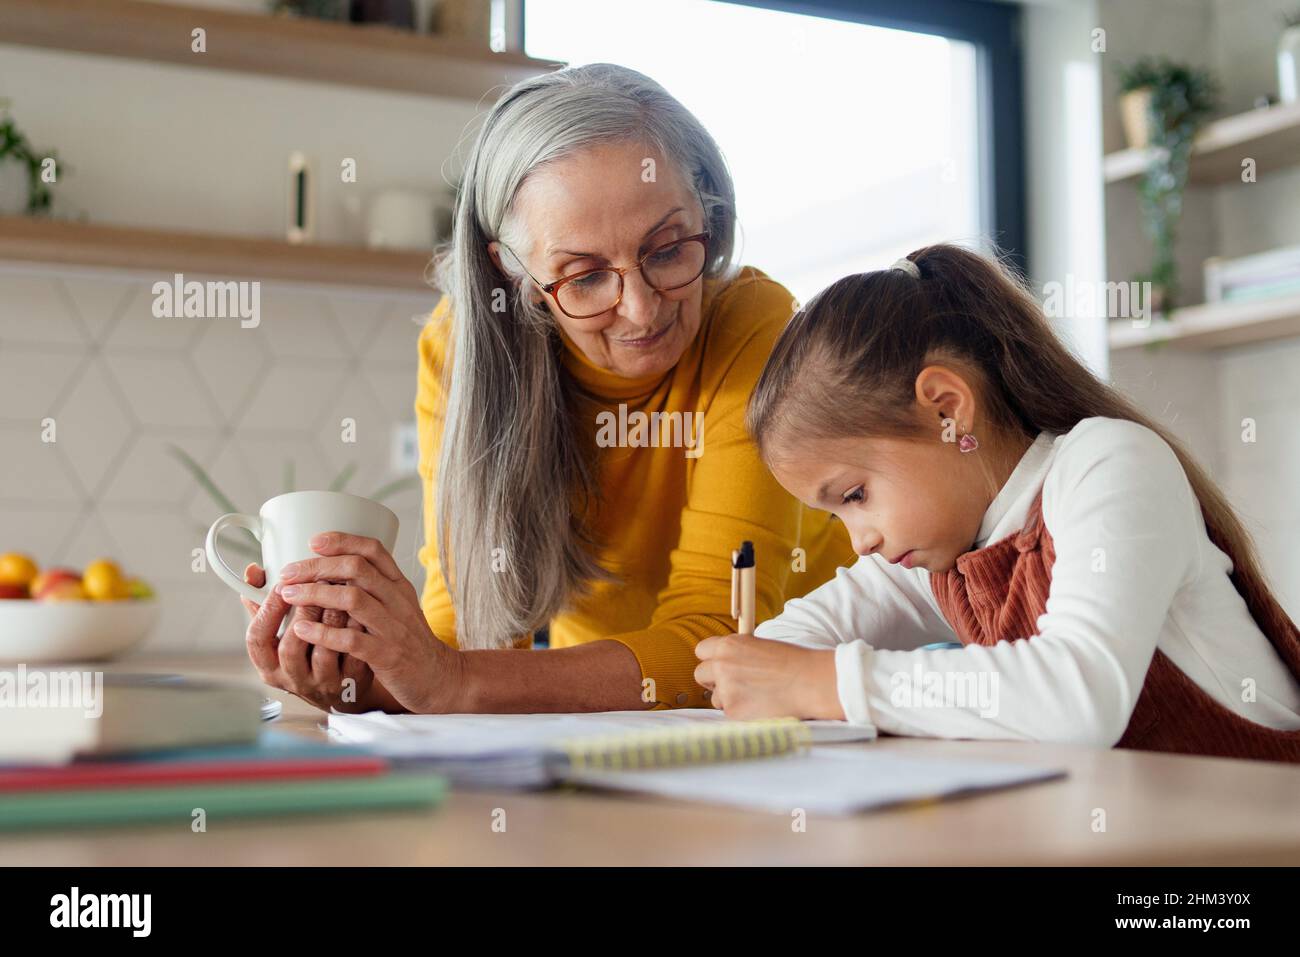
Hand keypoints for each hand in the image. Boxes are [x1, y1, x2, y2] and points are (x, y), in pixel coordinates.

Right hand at [241, 563, 382, 712]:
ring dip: (331, 617)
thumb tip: (252, 571)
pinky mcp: (350, 682)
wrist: (342, 688)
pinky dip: (355, 629)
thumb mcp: (280, 633)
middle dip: (303, 611)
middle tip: (317, 583)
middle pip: (290, 648)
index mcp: (269, 666)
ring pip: (324, 652)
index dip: (267, 609)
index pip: (257, 639)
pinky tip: (358, 609)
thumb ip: (264, 603)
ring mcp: (322, 683)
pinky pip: (353, 655)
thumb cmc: (306, 651)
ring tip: (339, 590)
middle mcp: (293, 679)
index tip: (282, 584)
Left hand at [275, 532, 464, 713]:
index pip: (373, 550)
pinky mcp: (387, 654)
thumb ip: (373, 589)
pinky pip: (351, 639)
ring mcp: (393, 627)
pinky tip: (301, 629)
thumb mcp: (399, 607)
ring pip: (352, 599)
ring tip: (288, 595)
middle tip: (288, 573)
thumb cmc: (410, 641)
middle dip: (317, 567)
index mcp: (398, 585)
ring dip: (315, 594)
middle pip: (356, 569)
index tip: (313, 541)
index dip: (342, 541)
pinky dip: (322, 632)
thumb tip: (331, 572)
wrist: (439, 677)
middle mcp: (397, 600)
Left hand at [694, 633, 842, 719]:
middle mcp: (721, 665)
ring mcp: (726, 689)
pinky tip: (760, 705)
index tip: (719, 664)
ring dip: (728, 698)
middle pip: (700, 674)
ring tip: (754, 695)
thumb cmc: (791, 662)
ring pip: (715, 697)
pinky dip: (741, 712)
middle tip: (732, 684)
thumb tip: (723, 662)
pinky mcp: (733, 711)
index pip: (701, 650)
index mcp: (728, 645)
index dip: (711, 659)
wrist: (809, 682)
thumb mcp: (759, 646)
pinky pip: (729, 713)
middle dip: (713, 680)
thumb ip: (736, 653)